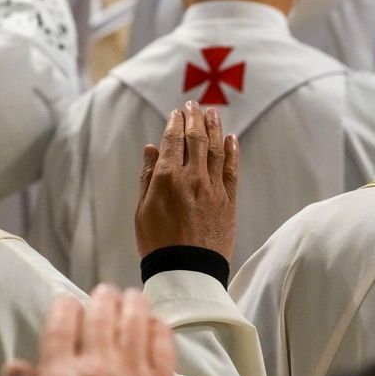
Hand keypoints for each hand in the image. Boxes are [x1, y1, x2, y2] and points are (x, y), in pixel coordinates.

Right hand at [5, 287, 180, 375]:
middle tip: (106, 292)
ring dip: (133, 305)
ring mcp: (134, 375)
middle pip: (102, 317)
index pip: (63, 325)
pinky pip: (163, 347)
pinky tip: (157, 322)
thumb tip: (14, 366)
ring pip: (135, 324)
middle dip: (103, 299)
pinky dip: (159, 328)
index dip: (67, 307)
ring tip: (132, 296)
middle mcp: (99, 367)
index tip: (70, 302)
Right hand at [136, 102, 238, 260]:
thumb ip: (148, 176)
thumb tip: (151, 148)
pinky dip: (232, 152)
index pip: (172, 140)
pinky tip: (231, 139)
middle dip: (194, 118)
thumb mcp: (142, 210)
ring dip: (214, 128)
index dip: (175, 122)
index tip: (177, 112)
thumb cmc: (158, 243)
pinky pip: (232, 170)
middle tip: (194, 104)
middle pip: (196, 138)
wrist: (187, 270)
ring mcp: (213, 188)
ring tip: (212, 113)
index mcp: (166, 178)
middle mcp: (192, 177)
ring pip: (216, 149)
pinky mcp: (229, 201)